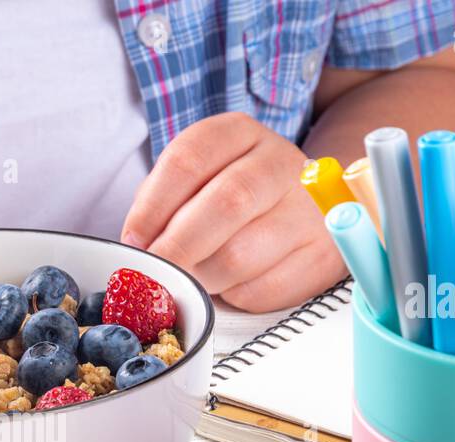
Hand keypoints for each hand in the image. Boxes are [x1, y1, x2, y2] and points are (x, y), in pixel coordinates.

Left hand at [122, 112, 345, 313]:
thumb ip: (165, 205)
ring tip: (194, 277)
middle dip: (178, 246)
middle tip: (155, 271)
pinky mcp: (320, 257)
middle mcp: (280, 163)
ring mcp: (308, 210)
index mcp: (240, 134)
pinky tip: (229, 285)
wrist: (309, 210)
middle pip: (226, 202)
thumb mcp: (198, 182)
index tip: (134, 240)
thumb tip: (139, 248)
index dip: (153, 206)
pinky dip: (234, 295)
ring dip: (204, 276)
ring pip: (241, 254)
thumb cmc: (235, 199)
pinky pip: (263, 289)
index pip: (189, 159)